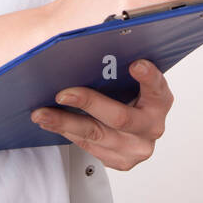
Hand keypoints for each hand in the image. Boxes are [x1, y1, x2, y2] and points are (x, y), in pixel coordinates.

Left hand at [30, 59, 172, 169]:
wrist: (132, 131)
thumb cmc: (128, 97)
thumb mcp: (129, 79)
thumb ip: (118, 66)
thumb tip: (91, 42)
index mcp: (159, 100)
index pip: (157, 87)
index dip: (148, 76)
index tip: (135, 64)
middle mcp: (151, 126)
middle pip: (120, 117)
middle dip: (88, 103)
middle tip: (64, 94)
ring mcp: (137, 147)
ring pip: (97, 135)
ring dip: (65, 122)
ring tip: (43, 113)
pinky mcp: (121, 160)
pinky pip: (89, 146)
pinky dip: (67, 132)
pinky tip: (52, 122)